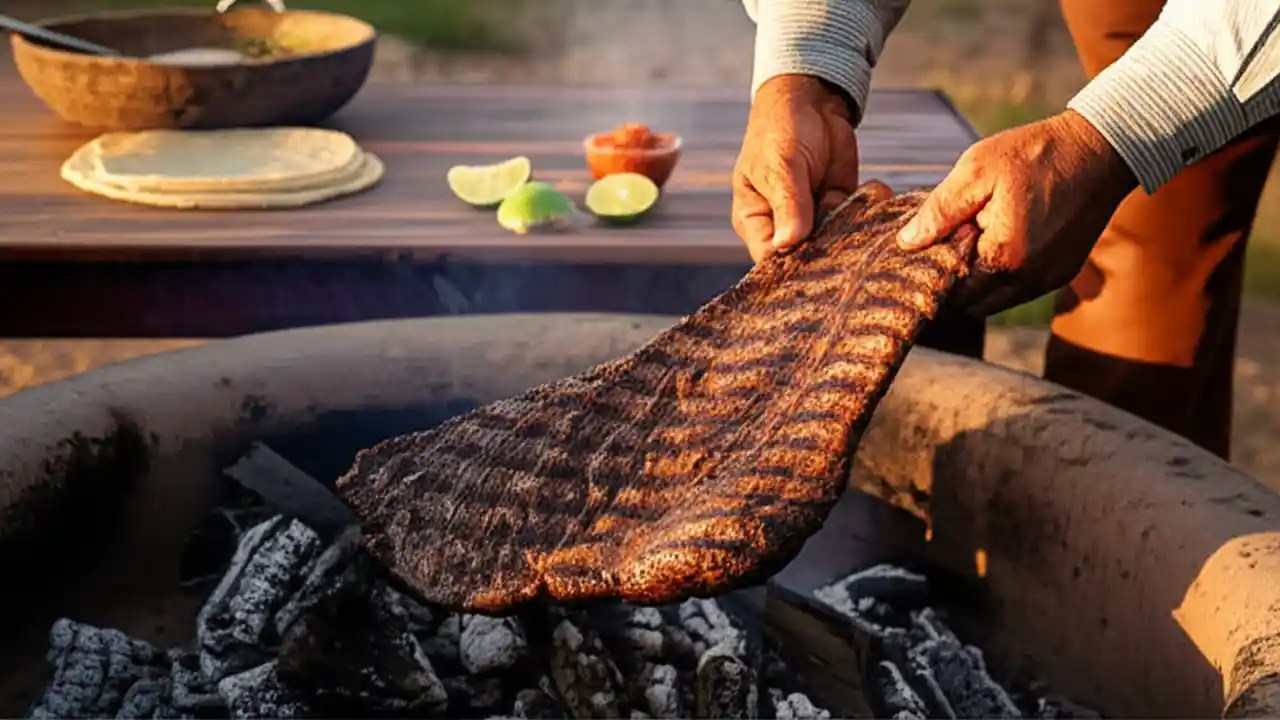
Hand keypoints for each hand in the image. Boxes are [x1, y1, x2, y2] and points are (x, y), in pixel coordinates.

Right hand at [732, 75, 860, 262]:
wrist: (812, 99)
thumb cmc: (780, 129)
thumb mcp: (780, 166)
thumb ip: (788, 204)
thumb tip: (788, 243)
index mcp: (756, 220)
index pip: (769, 259)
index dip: (789, 268)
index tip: (815, 264)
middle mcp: (784, 225)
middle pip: (805, 257)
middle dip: (827, 252)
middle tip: (847, 238)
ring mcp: (814, 217)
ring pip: (835, 241)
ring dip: (852, 228)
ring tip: (862, 206)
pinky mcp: (841, 205)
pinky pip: (857, 220)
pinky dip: (869, 209)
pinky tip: (876, 194)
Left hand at [896, 110, 1137, 315]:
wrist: (1102, 149)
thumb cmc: (1037, 154)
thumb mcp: (977, 170)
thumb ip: (939, 210)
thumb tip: (906, 243)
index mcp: (1004, 257)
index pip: (950, 292)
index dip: (928, 280)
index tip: (912, 265)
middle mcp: (1028, 279)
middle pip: (970, 305)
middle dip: (949, 286)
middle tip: (934, 255)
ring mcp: (1048, 280)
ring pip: (994, 302)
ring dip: (974, 284)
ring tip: (963, 245)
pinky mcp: (1061, 274)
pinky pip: (1018, 290)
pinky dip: (999, 277)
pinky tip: (991, 244)